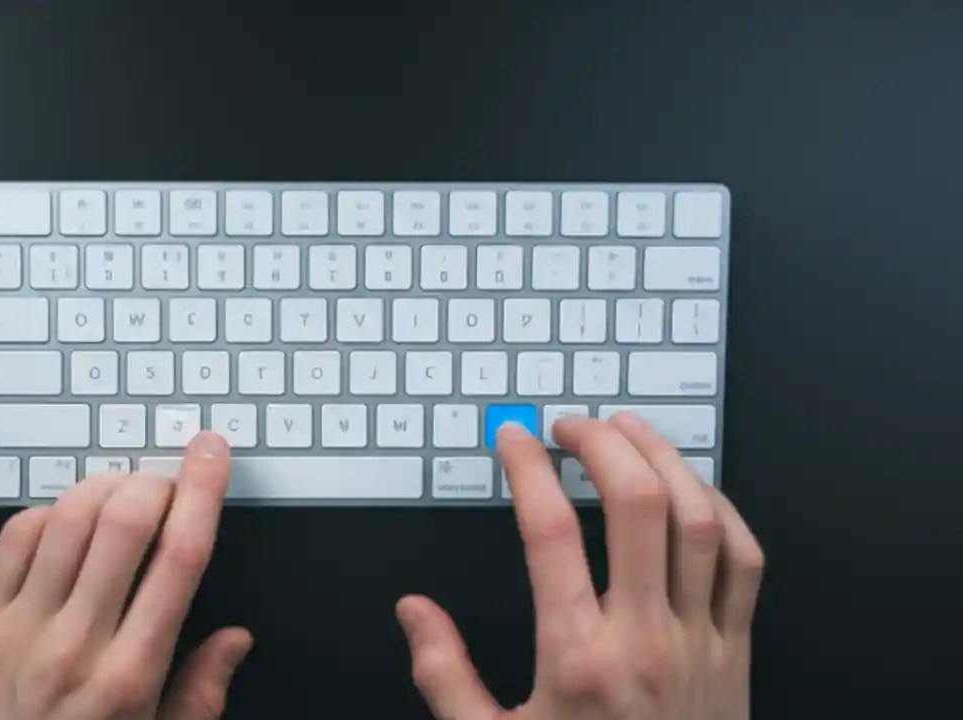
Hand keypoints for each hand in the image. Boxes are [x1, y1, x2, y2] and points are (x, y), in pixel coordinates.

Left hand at [0, 431, 249, 719]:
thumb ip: (199, 697)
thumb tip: (234, 641)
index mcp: (130, 676)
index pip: (180, 557)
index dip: (202, 491)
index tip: (211, 455)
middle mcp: (76, 643)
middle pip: (126, 520)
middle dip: (156, 479)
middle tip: (167, 478)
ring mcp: (17, 627)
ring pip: (70, 515)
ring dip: (105, 485)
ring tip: (122, 493)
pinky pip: (16, 535)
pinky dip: (50, 511)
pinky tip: (67, 522)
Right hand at [396, 413, 764, 718]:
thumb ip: (446, 676)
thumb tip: (413, 611)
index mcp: (576, 657)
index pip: (549, 531)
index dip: (527, 469)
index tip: (513, 439)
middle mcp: (642, 637)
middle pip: (635, 505)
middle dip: (600, 445)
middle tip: (569, 427)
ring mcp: (698, 640)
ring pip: (695, 519)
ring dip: (662, 458)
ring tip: (627, 429)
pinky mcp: (735, 650)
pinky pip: (744, 560)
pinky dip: (720, 509)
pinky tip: (690, 487)